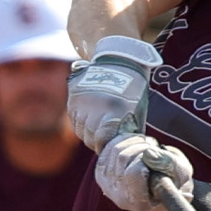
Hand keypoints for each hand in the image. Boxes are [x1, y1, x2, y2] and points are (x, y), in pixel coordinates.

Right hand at [67, 35, 162, 151]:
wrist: (118, 61)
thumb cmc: (133, 90)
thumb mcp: (136, 111)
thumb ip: (128, 131)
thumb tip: (124, 149)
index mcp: (112, 113)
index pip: (102, 140)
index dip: (106, 145)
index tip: (110, 146)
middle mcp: (94, 109)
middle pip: (89, 138)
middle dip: (97, 141)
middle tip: (106, 138)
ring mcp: (81, 104)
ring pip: (81, 130)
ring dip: (89, 133)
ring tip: (99, 127)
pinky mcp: (73, 100)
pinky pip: (75, 120)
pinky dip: (82, 123)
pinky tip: (91, 119)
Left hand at [95, 134, 192, 210]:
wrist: (161, 181)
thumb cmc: (174, 179)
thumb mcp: (182, 172)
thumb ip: (169, 164)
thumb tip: (148, 153)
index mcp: (140, 203)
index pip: (134, 172)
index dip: (147, 158)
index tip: (156, 157)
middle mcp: (119, 197)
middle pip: (123, 157)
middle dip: (142, 146)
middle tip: (154, 149)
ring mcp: (107, 185)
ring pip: (116, 149)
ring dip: (135, 142)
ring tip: (147, 149)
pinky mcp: (101, 172)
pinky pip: (109, 146)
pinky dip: (125, 140)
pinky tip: (135, 147)